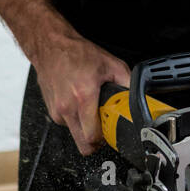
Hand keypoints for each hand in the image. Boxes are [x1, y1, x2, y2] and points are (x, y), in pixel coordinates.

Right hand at [34, 32, 129, 154]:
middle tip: (103, 131)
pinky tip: (78, 102)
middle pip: (82, 145)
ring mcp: (56, 110)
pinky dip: (74, 118)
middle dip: (95, 143)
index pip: (92, 137)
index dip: (105, 140)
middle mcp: (67, 107)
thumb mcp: (110, 64)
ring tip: (89, 110)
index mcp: (83, 97)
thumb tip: (139, 95)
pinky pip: (65, 123)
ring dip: (84, 128)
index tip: (111, 134)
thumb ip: (127, 82)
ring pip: (74, 134)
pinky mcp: (50, 110)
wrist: (51, 46)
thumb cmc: (76, 53)